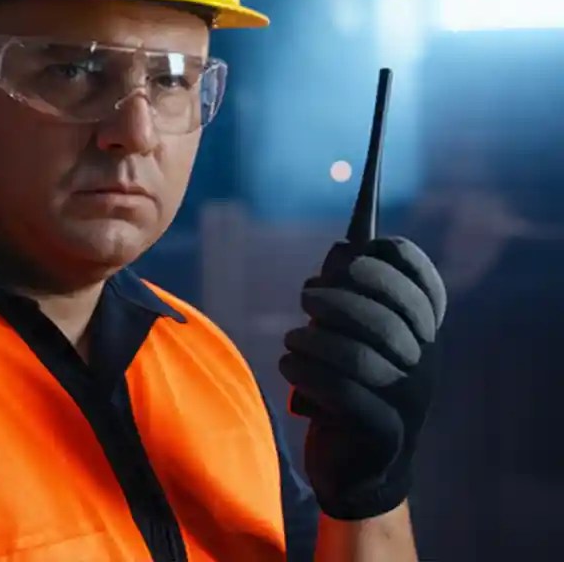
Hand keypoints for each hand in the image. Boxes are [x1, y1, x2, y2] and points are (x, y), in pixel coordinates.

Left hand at [279, 237, 446, 520]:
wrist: (356, 466)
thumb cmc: (345, 384)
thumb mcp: (346, 336)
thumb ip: (346, 295)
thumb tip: (341, 249)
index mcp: (424, 335)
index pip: (424, 288)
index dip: (394, 263)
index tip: (354, 253)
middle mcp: (426, 365)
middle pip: (389, 318)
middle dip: (340, 298)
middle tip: (307, 297)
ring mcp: (408, 401)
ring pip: (361, 357)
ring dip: (314, 340)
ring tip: (293, 341)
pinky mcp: (382, 433)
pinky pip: (342, 394)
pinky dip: (306, 372)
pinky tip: (290, 366)